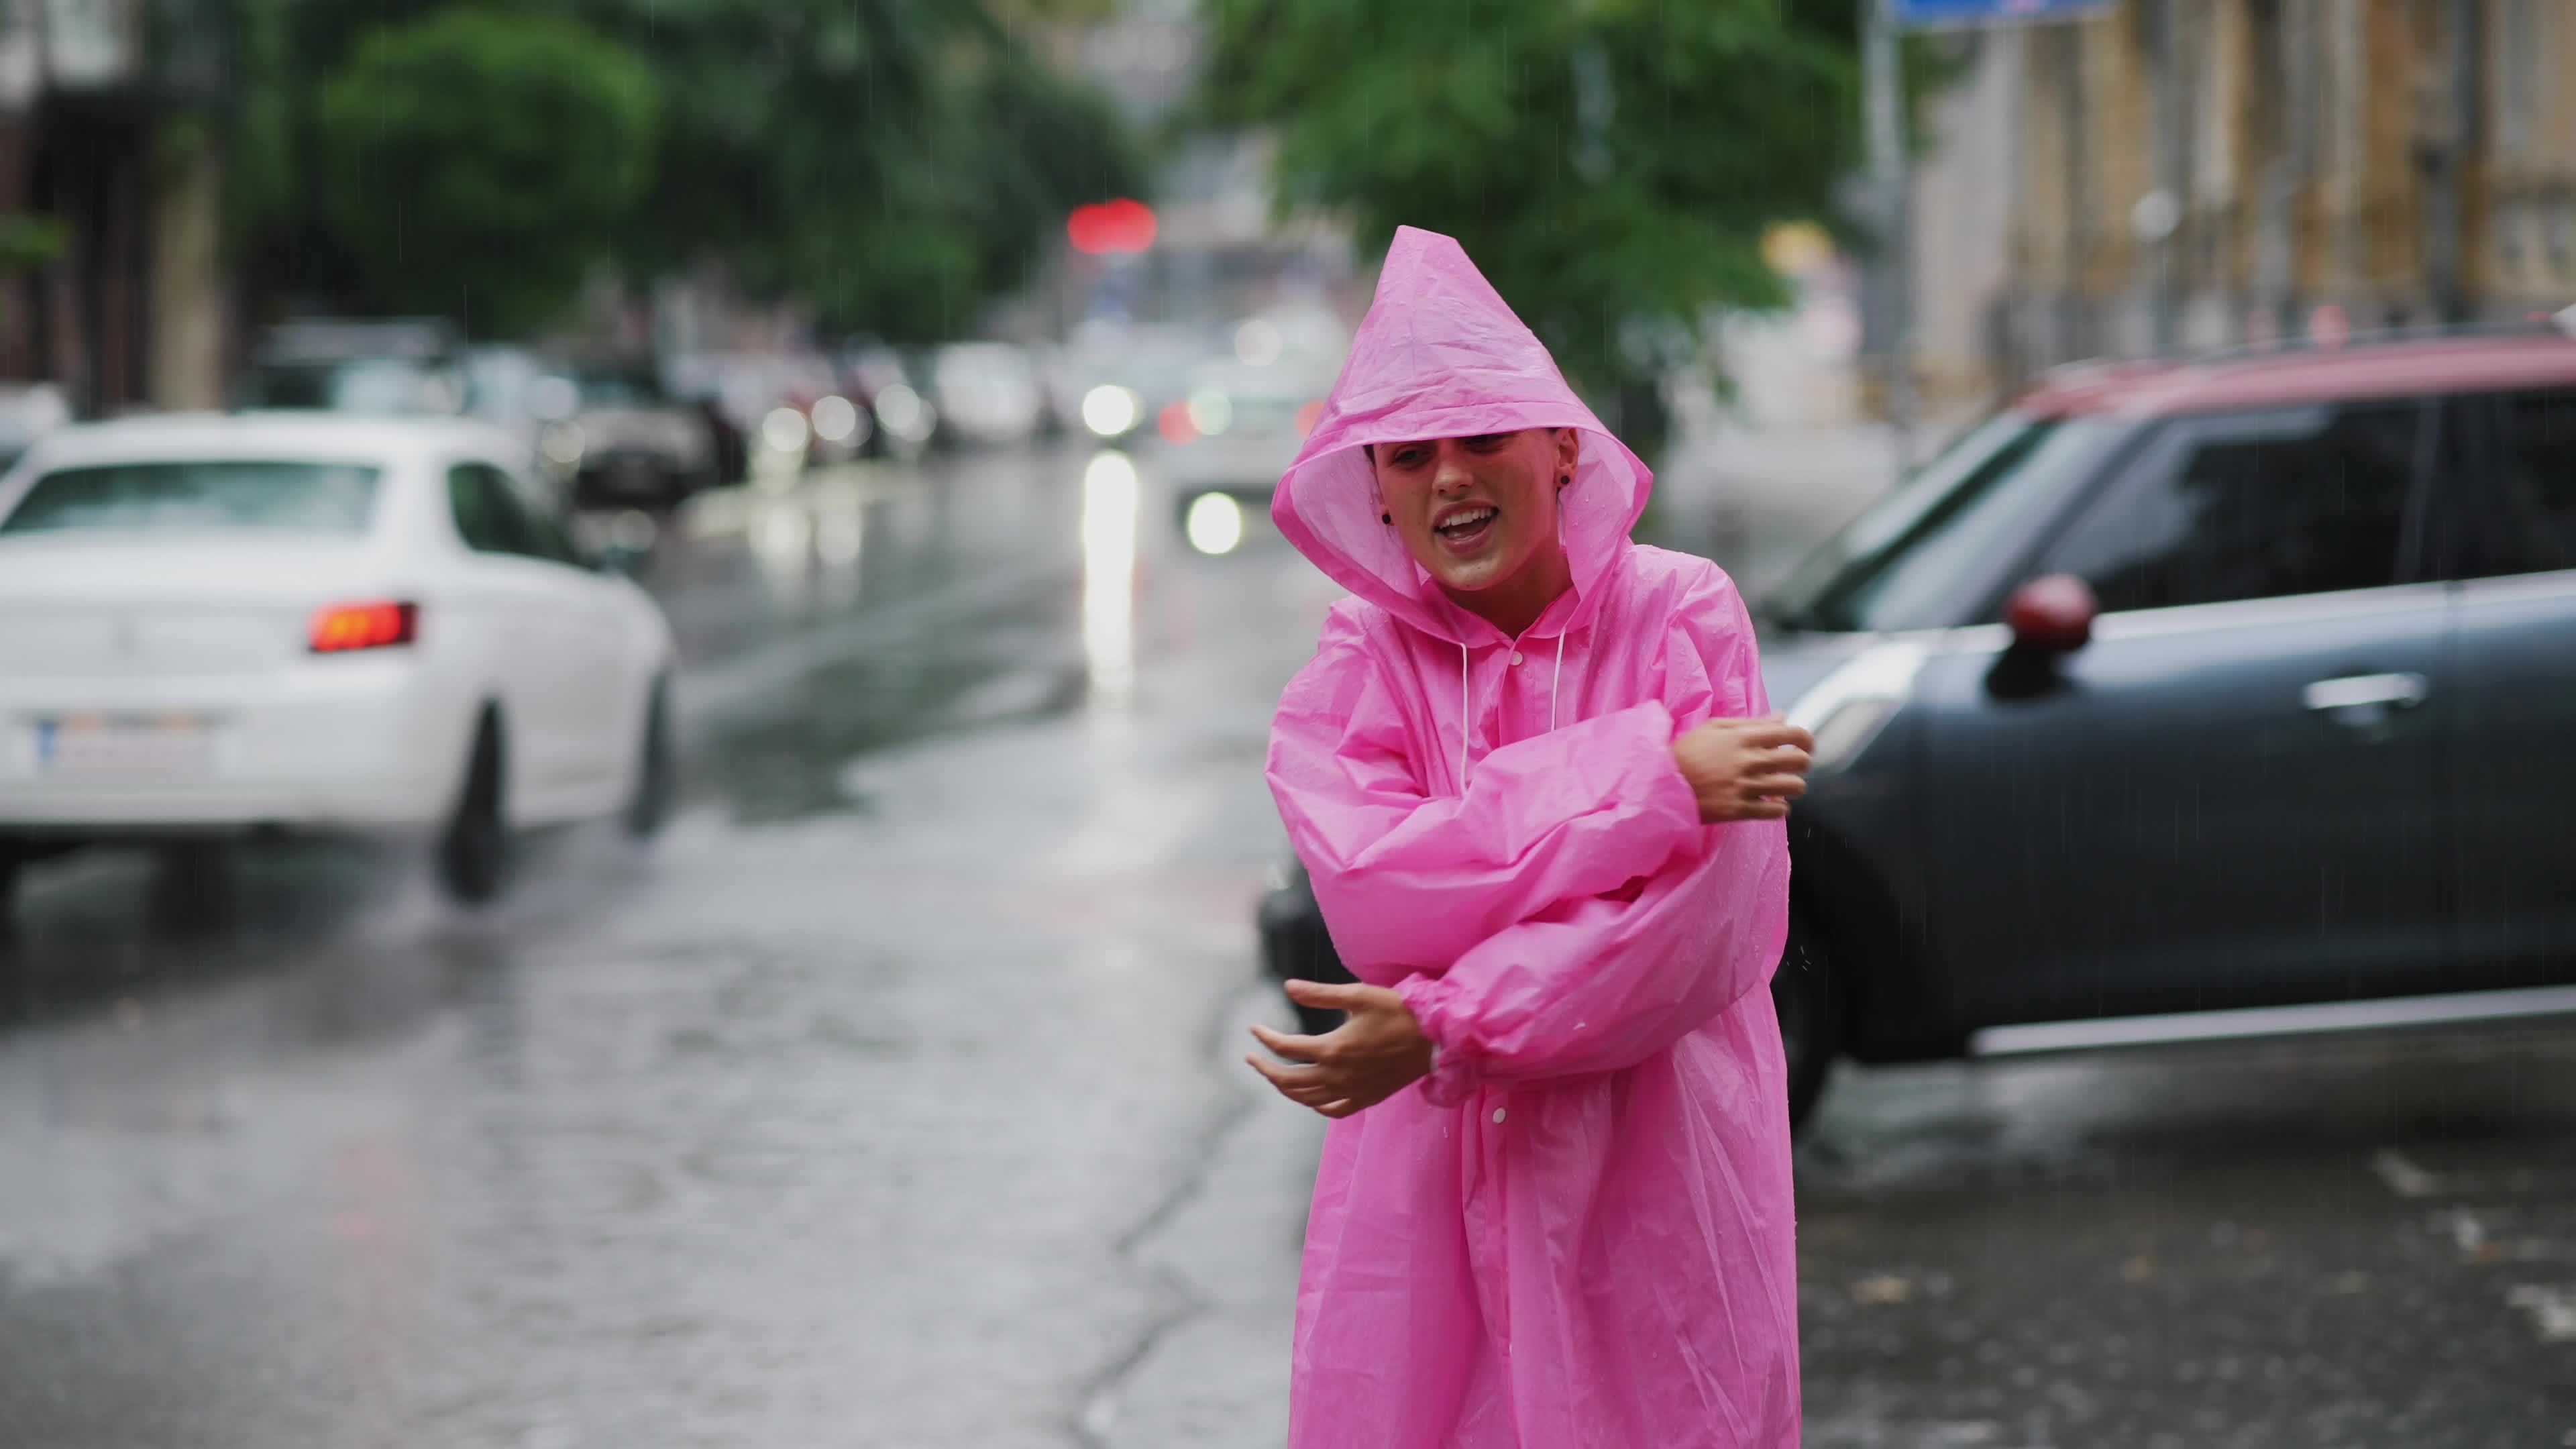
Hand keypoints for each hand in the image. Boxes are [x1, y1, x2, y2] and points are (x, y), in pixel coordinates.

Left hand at [1246, 981, 1434, 1118]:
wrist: (1434, 1038)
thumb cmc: (1398, 1012)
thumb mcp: (1358, 995)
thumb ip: (1319, 994)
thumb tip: (1287, 987)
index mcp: (1332, 1049)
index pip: (1286, 1047)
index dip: (1265, 1037)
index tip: (1253, 1029)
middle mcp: (1338, 1075)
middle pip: (1288, 1080)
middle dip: (1264, 1069)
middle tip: (1250, 1058)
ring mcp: (1352, 1091)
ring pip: (1306, 1098)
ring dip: (1284, 1088)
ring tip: (1272, 1075)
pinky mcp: (1367, 1098)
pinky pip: (1333, 1110)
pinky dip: (1316, 1105)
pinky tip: (1310, 1098)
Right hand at [1671, 715, 1813, 822]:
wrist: (1662, 784)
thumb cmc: (1687, 752)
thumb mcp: (1714, 728)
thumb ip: (1751, 723)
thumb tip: (1783, 717)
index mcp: (1745, 738)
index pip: (1793, 735)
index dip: (1807, 740)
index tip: (1805, 747)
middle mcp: (1750, 761)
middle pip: (1800, 762)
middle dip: (1803, 764)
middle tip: (1794, 767)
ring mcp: (1746, 787)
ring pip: (1794, 787)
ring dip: (1793, 787)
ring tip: (1781, 786)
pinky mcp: (1740, 810)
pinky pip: (1778, 811)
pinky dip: (1780, 808)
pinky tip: (1771, 804)